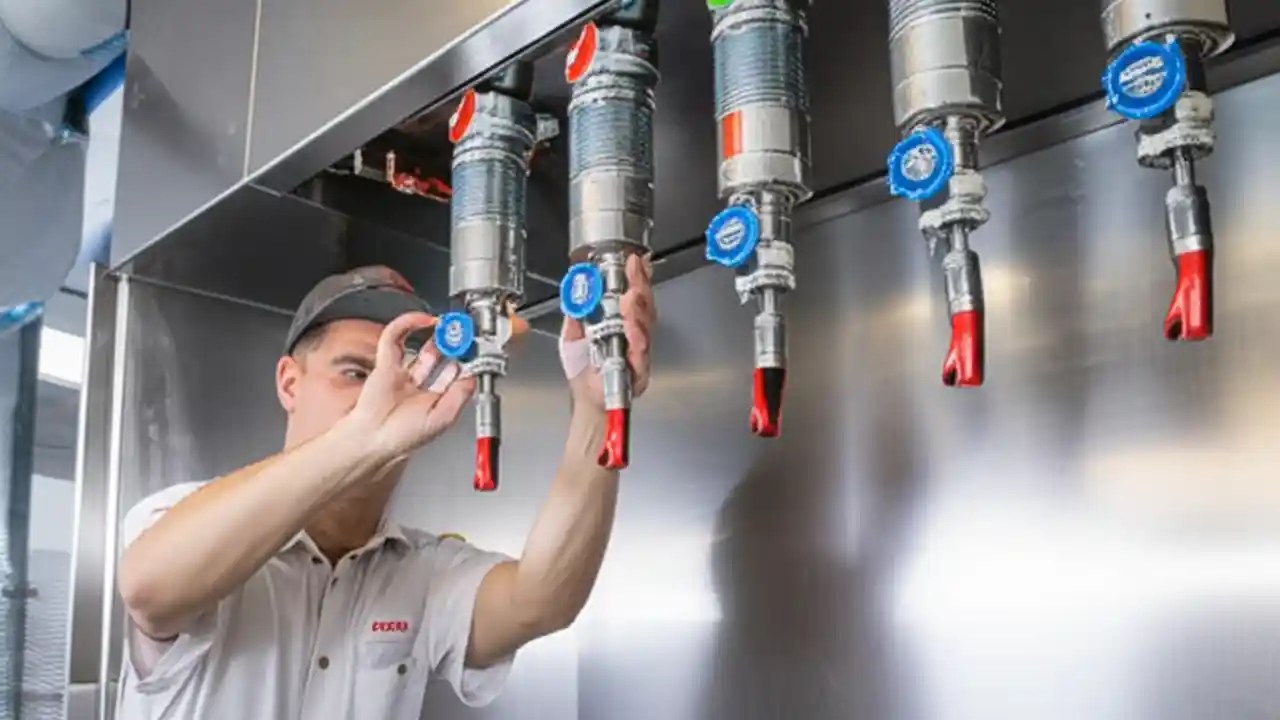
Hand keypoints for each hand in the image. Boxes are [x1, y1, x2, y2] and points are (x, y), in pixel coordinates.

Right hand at [346, 313, 475, 460]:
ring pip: (420, 344)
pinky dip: (408, 323)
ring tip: (449, 325)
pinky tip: (424, 319)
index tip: (476, 349)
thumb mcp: (443, 418)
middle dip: (453, 344)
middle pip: (440, 357)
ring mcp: (402, 372)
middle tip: (464, 334)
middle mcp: (419, 385)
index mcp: (433, 399)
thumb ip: (461, 395)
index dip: (466, 360)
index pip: (454, 373)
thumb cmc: (402, 437)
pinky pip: (395, 336)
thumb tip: (473, 374)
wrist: (371, 438)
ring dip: (436, 333)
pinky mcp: (385, 362)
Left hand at [560, 254, 656, 409]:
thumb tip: (574, 292)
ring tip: (631, 296)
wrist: (587, 400)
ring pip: (645, 325)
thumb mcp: (571, 337)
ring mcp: (638, 351)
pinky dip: (637, 339)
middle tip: (635, 270)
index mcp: (619, 322)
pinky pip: (641, 353)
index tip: (633, 261)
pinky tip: (633, 329)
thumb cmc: (583, 371)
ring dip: (638, 309)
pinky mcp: (639, 370)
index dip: (635, 277)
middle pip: (644, 305)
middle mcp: (633, 333)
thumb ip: (574, 315)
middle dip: (640, 285)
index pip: (633, 295)